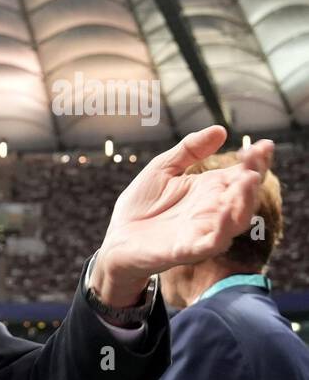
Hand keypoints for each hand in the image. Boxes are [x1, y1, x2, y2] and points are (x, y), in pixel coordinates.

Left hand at [93, 126, 273, 306]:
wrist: (117, 238)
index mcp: (210, 189)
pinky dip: (221, 230)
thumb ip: (190, 149)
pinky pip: (212, 243)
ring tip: (248, 180)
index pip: (242, 173)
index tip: (263, 145)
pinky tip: (223, 211)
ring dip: (245, 201)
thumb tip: (221, 129)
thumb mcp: (163, 169)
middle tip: (255, 159)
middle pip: (244, 195)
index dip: (256, 160)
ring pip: (236, 220)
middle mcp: (213, 210)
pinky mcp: (187, 250)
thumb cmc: (141, 205)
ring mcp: (203, 231)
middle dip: (253, 176)